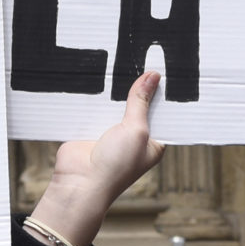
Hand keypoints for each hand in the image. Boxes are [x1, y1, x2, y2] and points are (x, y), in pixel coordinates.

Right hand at [28, 71, 164, 245]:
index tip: (164, 70)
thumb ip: (141, 102)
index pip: (162, 113)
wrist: (80, 183)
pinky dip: (96, 98)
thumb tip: (151, 77)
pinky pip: (96, 107)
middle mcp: (133, 137)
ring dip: (115, 93)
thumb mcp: (136, 130)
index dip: (162, 94)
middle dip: (138, 89)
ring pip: (116, 104)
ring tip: (119, 65)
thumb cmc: (115, 168)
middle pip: (138, 104)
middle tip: (142, 62)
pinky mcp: (91, 128)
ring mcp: (111, 132)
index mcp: (153, 142)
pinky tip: (98, 79)